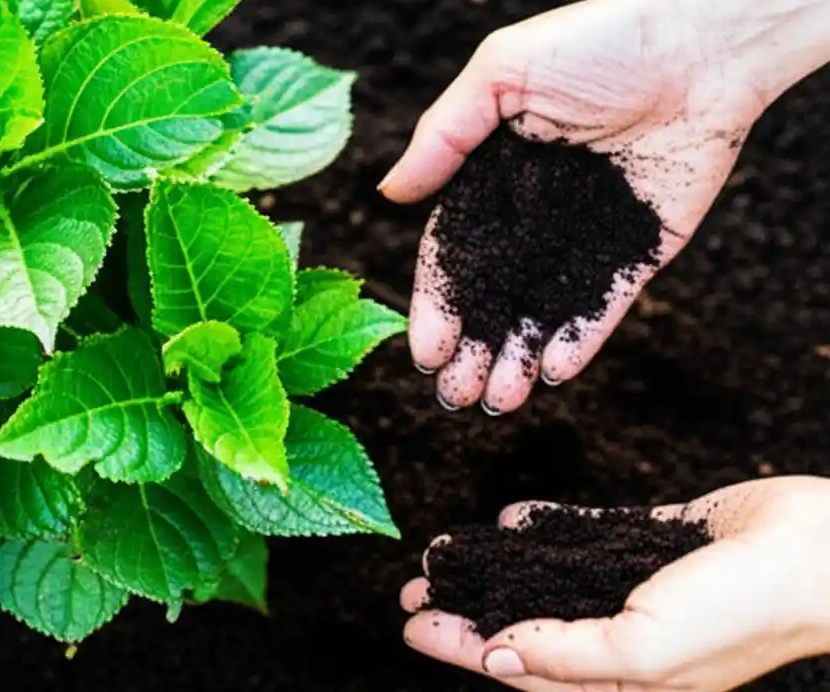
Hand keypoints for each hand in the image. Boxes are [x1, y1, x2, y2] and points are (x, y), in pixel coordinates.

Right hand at [379, 0, 829, 413]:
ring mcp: (580, 242)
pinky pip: (600, 309)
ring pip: (540, 315)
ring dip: (517, 361)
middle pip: (490, 299)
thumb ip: (442, 136)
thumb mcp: (501, 74)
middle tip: (455, 397)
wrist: (700, 49)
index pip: (451, 257)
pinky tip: (553, 371)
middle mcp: (529, 220)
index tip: (426, 351)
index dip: (436, 306)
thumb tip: (389, 193)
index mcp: (488, 181)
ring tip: (498, 401)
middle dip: (471, 351)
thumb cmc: (596, 45)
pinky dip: (577, 343)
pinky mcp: (634, 255)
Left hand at [401, 476, 829, 691]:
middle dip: (465, 610)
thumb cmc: (741, 612)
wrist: (824, 553)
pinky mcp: (656, 544)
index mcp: (623, 682)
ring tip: (446, 554)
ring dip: (496, 569)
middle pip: (524, 626)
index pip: (522, 668)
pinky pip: (588, 538)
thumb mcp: (645, 649)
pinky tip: (513, 521)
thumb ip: (566, 655)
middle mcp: (625, 642)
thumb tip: (497, 656)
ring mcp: (640, 592)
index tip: (409, 625)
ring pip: (548, 582)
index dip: (462, 646)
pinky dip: (548, 531)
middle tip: (412, 589)